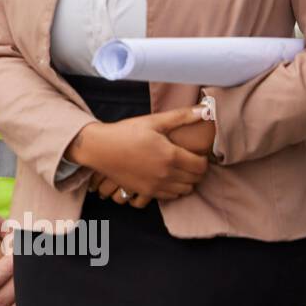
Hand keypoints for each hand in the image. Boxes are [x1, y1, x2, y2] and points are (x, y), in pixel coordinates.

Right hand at [67, 106, 209, 204]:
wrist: (100, 149)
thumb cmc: (126, 132)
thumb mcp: (154, 121)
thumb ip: (181, 116)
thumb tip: (205, 109)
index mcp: (171, 155)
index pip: (201, 166)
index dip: (203, 159)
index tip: (197, 152)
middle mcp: (166, 174)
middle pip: (196, 179)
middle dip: (197, 170)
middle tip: (190, 159)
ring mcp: (156, 185)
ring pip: (185, 190)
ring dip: (187, 180)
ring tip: (179, 168)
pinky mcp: (146, 192)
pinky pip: (170, 196)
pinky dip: (174, 189)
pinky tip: (167, 177)